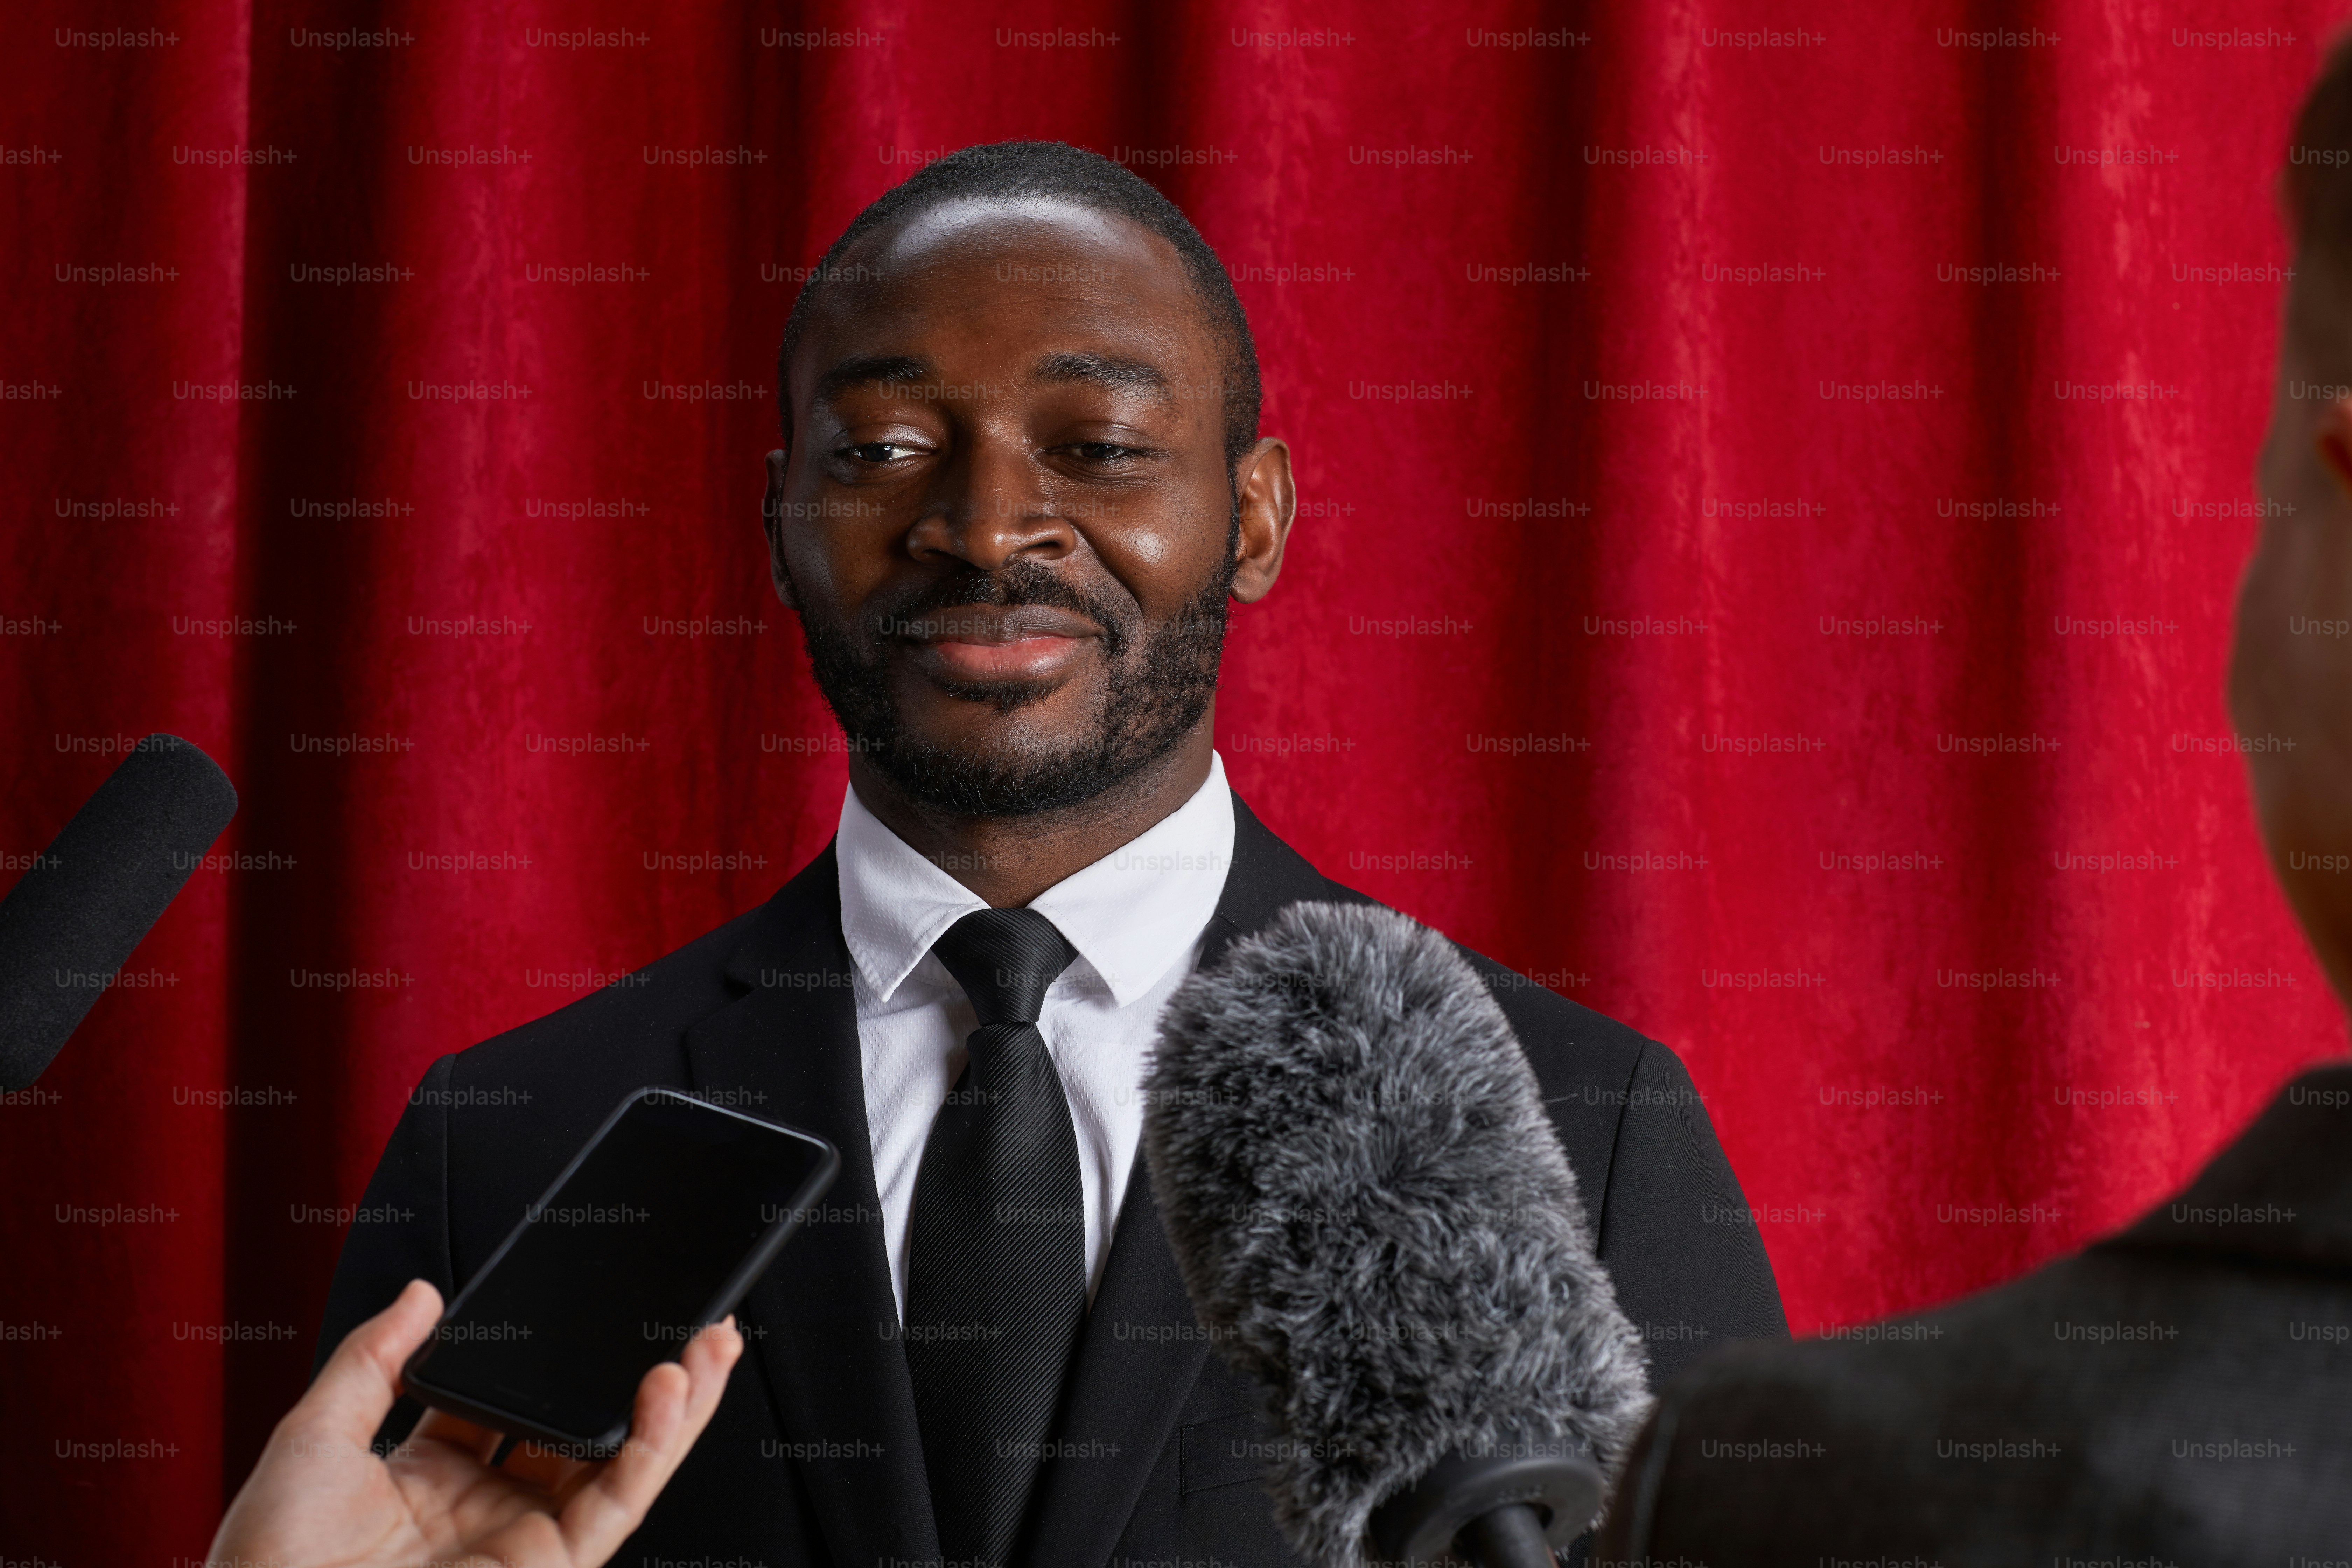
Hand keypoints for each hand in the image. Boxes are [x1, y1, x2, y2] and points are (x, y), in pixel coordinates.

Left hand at [208, 1277, 741, 1567]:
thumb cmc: (266, 1564)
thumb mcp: (314, 1436)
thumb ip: (372, 1358)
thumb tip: (420, 1292)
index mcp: (428, 1479)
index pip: (513, 1404)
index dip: (558, 1359)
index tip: (586, 1311)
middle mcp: (485, 1512)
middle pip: (583, 1433)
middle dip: (640, 1378)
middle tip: (684, 1320)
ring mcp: (522, 1544)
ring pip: (620, 1467)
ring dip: (675, 1406)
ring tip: (709, 1346)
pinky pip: (616, 1504)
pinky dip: (651, 1448)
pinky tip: (668, 1395)